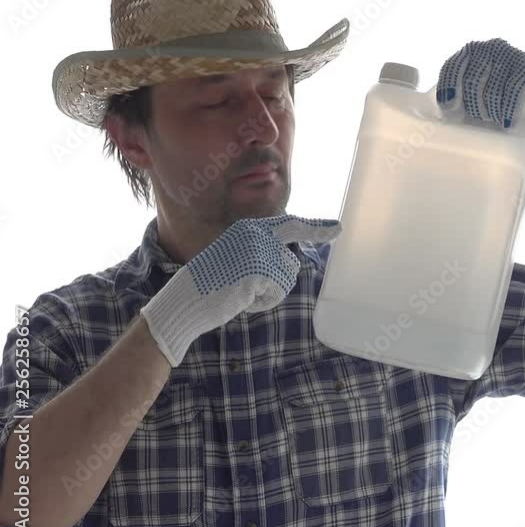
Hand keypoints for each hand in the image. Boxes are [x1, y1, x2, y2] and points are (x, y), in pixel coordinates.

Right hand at [140, 214, 341, 366]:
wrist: (185, 300)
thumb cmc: (209, 285)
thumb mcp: (235, 261)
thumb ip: (261, 254)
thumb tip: (291, 260)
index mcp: (248, 228)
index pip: (289, 225)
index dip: (316, 227)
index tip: (337, 228)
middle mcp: (255, 233)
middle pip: (290, 260)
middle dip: (282, 275)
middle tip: (273, 269)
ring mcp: (258, 249)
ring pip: (287, 277)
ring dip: (269, 292)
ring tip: (241, 292)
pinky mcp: (260, 268)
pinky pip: (279, 291)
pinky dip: (263, 302)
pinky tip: (241, 299)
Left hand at [435, 38, 524, 167]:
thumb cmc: (498, 108)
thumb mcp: (474, 103)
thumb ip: (454, 104)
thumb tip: (428, 128)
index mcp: (470, 55)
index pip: (453, 66)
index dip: (449, 87)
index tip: (449, 108)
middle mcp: (490, 49)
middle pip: (473, 78)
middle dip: (474, 105)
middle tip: (481, 120)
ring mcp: (513, 56)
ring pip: (495, 86)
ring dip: (493, 110)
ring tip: (496, 123)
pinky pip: (518, 88)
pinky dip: (511, 109)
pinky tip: (509, 122)